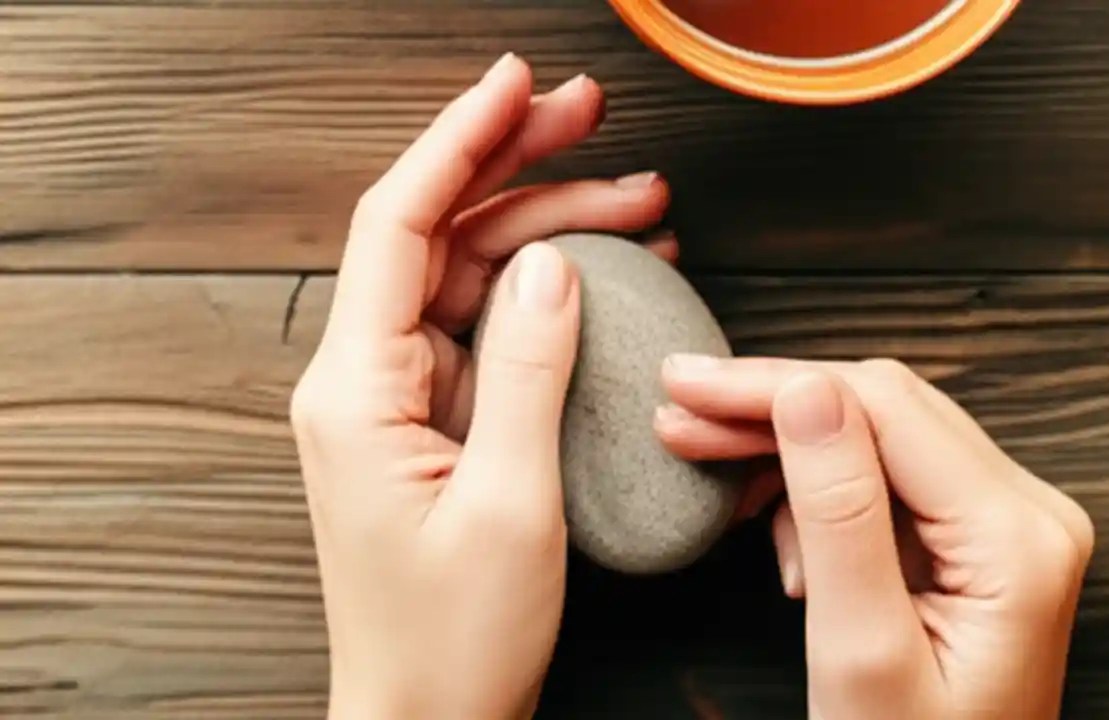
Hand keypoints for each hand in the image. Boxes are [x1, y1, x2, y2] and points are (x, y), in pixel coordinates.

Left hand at [290, 54, 675, 719]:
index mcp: (357, 390)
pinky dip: (551, 293)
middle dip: (520, 166)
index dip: (458, 140)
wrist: (429, 717)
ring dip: (551, 227)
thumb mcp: (510, 503)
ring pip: (473, 275)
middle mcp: (368, 380)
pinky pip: (492, 330)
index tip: (515, 85)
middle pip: (442, 234)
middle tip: (594, 117)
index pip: (400, 224)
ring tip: (638, 200)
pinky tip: (609, 274)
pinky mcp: (438, 420)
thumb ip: (527, 370)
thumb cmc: (452, 638)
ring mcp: (403, 398)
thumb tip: (549, 264)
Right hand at [656, 357, 1094, 718]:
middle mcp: (1029, 513)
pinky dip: (819, 490)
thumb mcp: (859, 651)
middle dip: (771, 407)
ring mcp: (1008, 524)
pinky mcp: (978, 540)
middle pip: (882, 407)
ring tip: (717, 476)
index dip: (773, 385)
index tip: (686, 386)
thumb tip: (804, 388)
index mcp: (1018, 539)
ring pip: (879, 432)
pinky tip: (780, 534)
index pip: (883, 408)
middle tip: (680, 415)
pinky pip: (887, 476)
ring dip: (789, 447)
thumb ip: (839, 514)